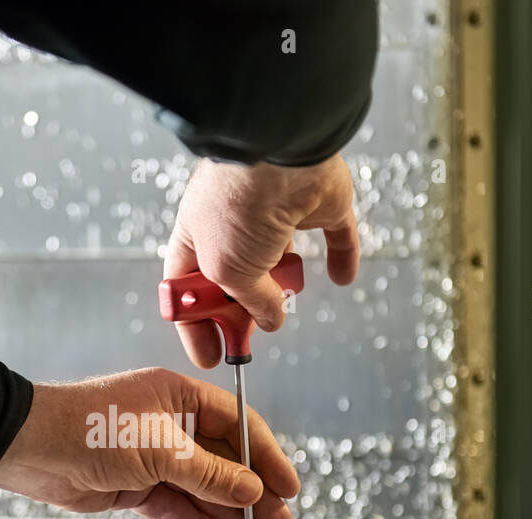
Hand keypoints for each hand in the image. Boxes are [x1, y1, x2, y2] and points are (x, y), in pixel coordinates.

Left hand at [0, 367, 299, 518]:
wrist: (31, 449)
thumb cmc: (89, 427)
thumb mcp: (162, 450)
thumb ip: (210, 474)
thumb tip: (251, 491)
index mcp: (181, 398)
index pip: (239, 427)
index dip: (266, 458)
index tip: (288, 487)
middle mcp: (171, 425)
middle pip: (224, 463)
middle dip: (251, 495)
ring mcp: (153, 457)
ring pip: (202, 490)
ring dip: (229, 515)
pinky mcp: (136, 486)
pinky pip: (176, 507)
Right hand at [163, 153, 359, 368]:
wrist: (282, 152)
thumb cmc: (237, 204)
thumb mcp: (226, 272)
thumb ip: (248, 302)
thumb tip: (270, 319)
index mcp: (197, 237)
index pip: (188, 290)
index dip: (195, 325)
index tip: (210, 354)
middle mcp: (233, 224)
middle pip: (234, 279)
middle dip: (240, 312)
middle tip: (246, 340)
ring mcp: (276, 212)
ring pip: (280, 258)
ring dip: (283, 284)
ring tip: (285, 305)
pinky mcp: (320, 203)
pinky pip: (336, 236)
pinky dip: (342, 257)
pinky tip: (343, 276)